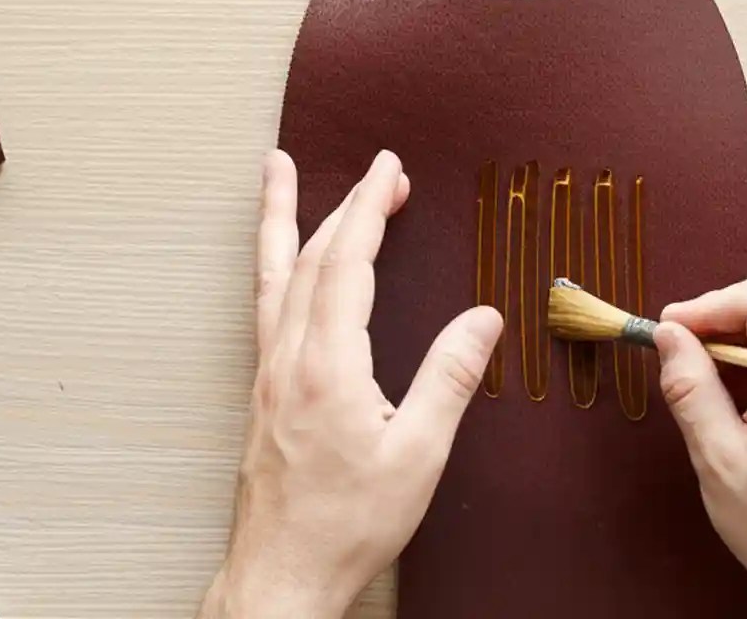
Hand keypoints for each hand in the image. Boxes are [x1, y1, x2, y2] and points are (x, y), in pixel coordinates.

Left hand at [198, 150, 502, 618]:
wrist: (281, 576)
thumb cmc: (347, 524)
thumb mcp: (418, 454)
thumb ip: (449, 379)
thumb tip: (482, 319)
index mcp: (327, 367)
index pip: (346, 264)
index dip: (369, 209)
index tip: (389, 171)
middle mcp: (288, 360)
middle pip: (309, 258)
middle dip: (345, 205)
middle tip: (376, 171)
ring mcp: (268, 375)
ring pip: (274, 277)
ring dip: (283, 219)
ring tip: (277, 176)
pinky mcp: (264, 394)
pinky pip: (267, 307)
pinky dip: (277, 266)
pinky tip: (284, 268)